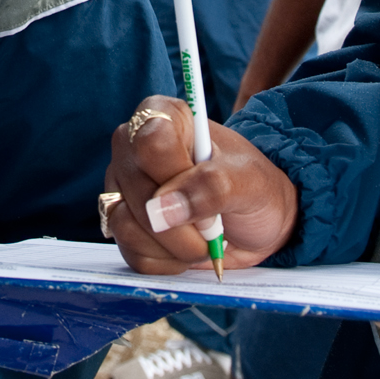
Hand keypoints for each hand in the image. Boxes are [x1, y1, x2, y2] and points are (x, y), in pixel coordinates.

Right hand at [105, 95, 298, 272]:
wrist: (257, 223)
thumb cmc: (255, 189)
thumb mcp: (250, 182)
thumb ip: (213, 187)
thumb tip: (162, 210)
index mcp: (166, 117)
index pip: (149, 142)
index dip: (176, 176)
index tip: (207, 193)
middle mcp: (134, 148)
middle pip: (135, 189)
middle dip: (179, 224)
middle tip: (213, 228)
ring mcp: (123, 186)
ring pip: (124, 224)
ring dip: (172, 246)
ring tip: (201, 240)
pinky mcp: (122, 222)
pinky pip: (128, 251)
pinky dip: (164, 261)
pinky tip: (184, 250)